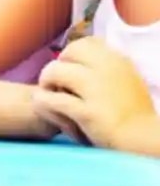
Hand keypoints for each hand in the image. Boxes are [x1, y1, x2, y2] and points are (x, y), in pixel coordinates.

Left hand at [31, 36, 157, 148]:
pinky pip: (50, 100)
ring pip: (54, 72)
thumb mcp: (126, 79)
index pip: (83, 43)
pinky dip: (42, 103)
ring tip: (49, 95)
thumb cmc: (133, 114)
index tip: (69, 71)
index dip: (70, 56)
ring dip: (46, 83)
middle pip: (66, 53)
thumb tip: (80, 55)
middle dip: (56, 67)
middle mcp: (108, 69)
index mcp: (118, 60)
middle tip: (55, 85)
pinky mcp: (86, 111)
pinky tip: (45, 108)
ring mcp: (97, 89)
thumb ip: (105, 67)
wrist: (144, 141)